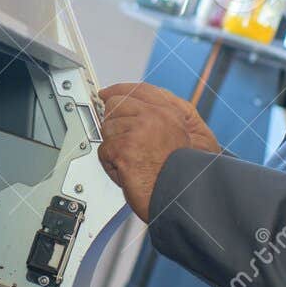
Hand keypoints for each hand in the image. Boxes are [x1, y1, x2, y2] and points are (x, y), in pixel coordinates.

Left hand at [96, 83, 219, 221]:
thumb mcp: (178, 137)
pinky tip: (127, 172)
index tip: (106, 94)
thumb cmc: (179, 175)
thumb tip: (129, 108)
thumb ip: (156, 120)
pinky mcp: (125, 147)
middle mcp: (155, 117)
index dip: (118, 90)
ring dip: (114, 148)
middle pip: (115, 106)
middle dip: (115, 126)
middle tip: (125, 145)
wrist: (181, 197)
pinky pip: (104, 150)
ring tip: (132, 162)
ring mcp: (139, 130)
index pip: (138, 90)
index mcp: (168, 113)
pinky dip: (111, 165)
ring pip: (107, 129)